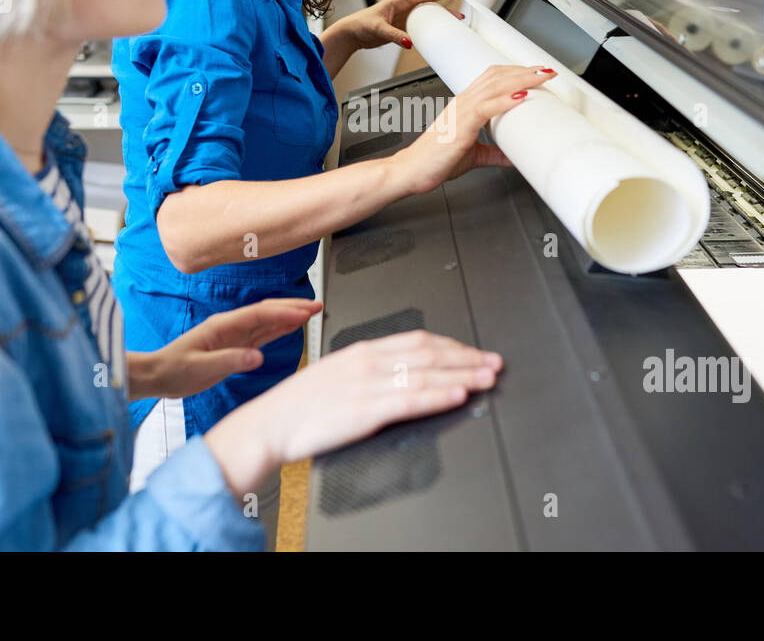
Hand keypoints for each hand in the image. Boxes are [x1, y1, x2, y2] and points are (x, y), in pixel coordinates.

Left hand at [132, 298, 319, 400]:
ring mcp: (233, 335)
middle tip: (317, 305)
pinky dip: (279, 329)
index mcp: (222, 326)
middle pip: (267, 311)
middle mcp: (230, 326)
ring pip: (267, 321)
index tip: (304, 313)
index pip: (259, 314)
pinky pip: (262, 334)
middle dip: (293, 306)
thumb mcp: (202, 368)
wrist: (159, 376)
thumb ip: (230, 361)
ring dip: (289, 315)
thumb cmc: (175, 370)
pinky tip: (290, 327)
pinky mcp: (235, 346)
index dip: (283, 312)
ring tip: (311, 311)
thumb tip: (257, 357)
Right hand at [204, 330, 501, 494]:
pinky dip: (437, 396)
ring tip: (487, 378)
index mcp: (363, 350)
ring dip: (463, 375)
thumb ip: (369, 370)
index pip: (418, 340)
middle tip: (494, 363)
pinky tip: (457, 395)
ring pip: (426, 374)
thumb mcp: (337, 374)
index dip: (453, 346)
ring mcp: (368, 385)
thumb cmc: (299, 405)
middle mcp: (369, 362)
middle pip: (429, 353)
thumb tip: (401, 372)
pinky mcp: (365, 411)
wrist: (269, 424)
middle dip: (467, 358)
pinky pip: (409, 400)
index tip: (475, 353)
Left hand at [335, 0, 470, 51]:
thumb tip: (410, 43)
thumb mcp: (378, 30)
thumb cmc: (361, 25)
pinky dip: (435, 24)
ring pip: (430, 11)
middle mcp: (405, 5)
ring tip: (460, 18)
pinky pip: (424, 23)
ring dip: (445, 13)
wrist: (352, 33)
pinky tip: (443, 29)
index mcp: (401, 0)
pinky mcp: (404, 25)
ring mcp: (406, 15)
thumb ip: (394, 36)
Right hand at [391, 63, 553, 194]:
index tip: (535, 72)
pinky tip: (520, 97)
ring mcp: (461, 112)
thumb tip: (516, 158)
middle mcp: (463, 102)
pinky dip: (504, 101)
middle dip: (524, 71)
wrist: (411, 171)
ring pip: (494, 87)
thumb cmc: (434, 160)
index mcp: (464, 104)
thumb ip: (495, 154)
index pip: (492, 78)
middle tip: (546, 70)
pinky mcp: (460, 126)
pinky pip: (485, 108)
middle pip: (497, 76)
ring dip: (520, 80)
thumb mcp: (473, 155)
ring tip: (541, 76)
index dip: (515, 71)